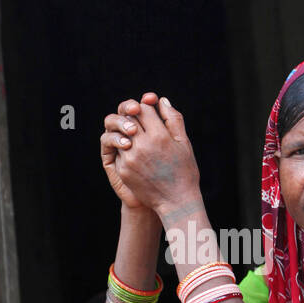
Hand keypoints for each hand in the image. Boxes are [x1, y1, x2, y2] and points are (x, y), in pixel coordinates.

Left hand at [106, 94, 200, 214]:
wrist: (176, 201)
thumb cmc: (184, 171)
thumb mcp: (184, 143)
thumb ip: (173, 119)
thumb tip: (161, 100)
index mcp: (159, 136)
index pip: (144, 109)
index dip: (146, 107)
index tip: (150, 112)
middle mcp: (142, 145)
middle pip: (129, 119)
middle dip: (134, 117)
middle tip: (140, 121)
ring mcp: (130, 158)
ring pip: (121, 134)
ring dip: (127, 132)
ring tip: (137, 136)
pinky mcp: (123, 170)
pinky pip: (118, 151)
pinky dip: (124, 148)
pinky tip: (134, 152)